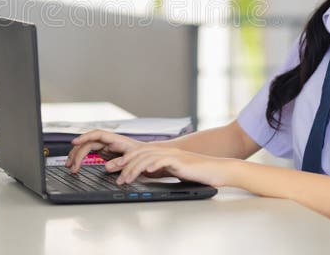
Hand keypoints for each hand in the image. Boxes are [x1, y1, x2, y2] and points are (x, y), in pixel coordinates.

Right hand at [65, 129, 145, 172]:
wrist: (147, 155)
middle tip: (71, 166)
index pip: (97, 134)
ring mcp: (105, 145)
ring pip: (86, 147)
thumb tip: (106, 167)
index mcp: (115, 139)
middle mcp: (108, 140)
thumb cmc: (142, 156)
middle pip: (88, 143)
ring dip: (76, 156)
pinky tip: (76, 165)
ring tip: (69, 167)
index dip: (84, 137)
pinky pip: (88, 152)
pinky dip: (81, 158)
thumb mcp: (133, 160)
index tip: (74, 143)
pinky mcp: (104, 151)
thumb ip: (120, 163)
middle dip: (77, 154)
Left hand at [104, 145, 229, 187]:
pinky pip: (163, 160)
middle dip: (123, 164)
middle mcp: (165, 151)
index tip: (114, 169)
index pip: (139, 153)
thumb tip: (145, 174)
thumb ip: (160, 170)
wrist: (216, 170)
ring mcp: (172, 155)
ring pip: (147, 158)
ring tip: (126, 179)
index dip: (125, 160)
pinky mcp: (180, 161)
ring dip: (134, 168)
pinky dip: (153, 166)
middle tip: (113, 174)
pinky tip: (146, 172)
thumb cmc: (196, 173)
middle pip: (139, 154)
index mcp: (162, 153)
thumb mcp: (174, 171)